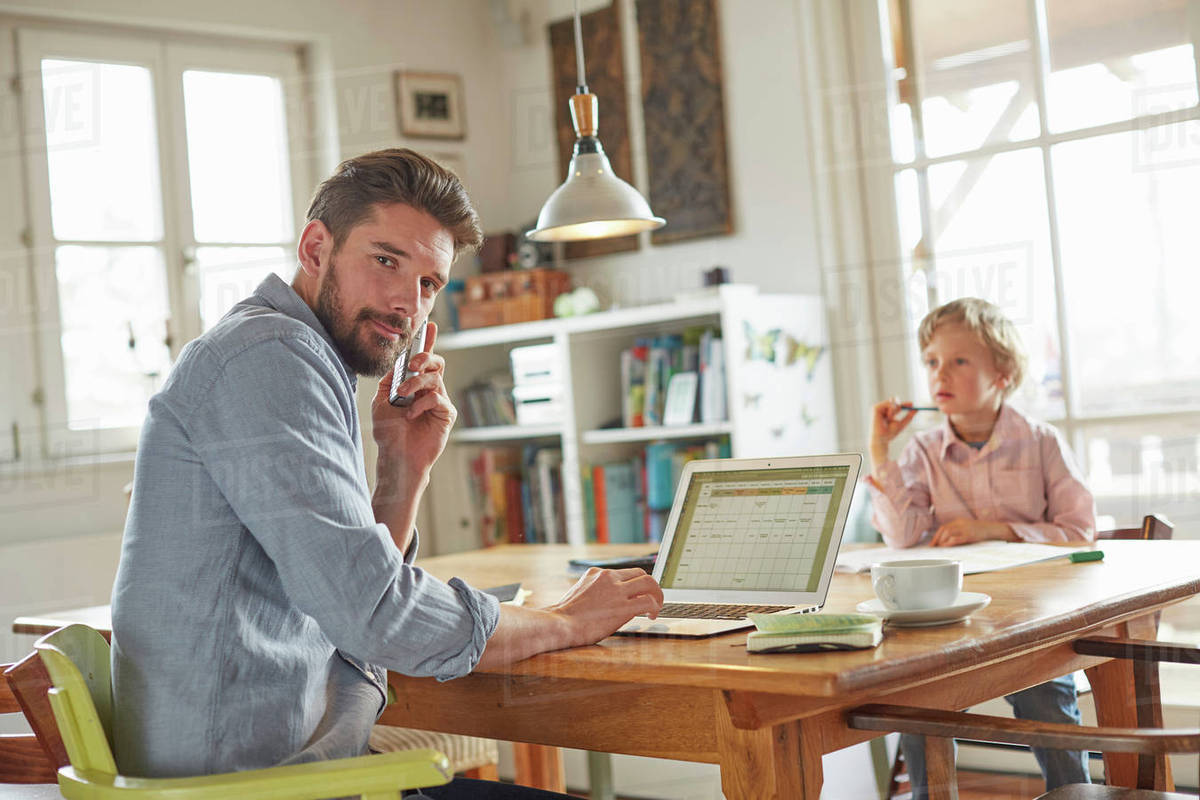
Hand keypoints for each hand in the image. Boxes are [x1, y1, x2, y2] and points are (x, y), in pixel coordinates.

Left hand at [371, 321, 456, 476]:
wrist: (396, 457)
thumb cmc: (388, 432)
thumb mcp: (381, 401)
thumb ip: (389, 380)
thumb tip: (398, 362)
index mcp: (414, 385)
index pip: (422, 359)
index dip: (427, 341)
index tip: (429, 325)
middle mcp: (429, 390)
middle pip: (436, 362)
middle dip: (424, 357)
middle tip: (412, 364)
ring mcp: (439, 401)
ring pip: (435, 378)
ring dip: (415, 383)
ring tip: (402, 396)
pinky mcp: (446, 414)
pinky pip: (437, 398)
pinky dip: (421, 404)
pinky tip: (410, 415)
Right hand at [546, 567, 663, 647]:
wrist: (560, 624)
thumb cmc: (565, 616)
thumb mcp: (580, 593)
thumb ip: (596, 591)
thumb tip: (607, 601)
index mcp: (597, 573)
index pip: (624, 573)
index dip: (634, 584)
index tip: (638, 594)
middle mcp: (608, 577)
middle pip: (641, 574)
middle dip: (650, 587)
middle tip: (652, 599)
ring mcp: (617, 591)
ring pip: (649, 583)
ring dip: (657, 595)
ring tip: (656, 607)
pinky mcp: (623, 607)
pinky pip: (648, 601)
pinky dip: (655, 607)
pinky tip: (651, 616)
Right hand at [869, 397, 915, 468]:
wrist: (882, 438)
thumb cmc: (890, 433)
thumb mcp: (902, 423)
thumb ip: (909, 416)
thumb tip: (916, 409)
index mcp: (888, 414)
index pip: (897, 406)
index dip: (904, 404)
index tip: (912, 404)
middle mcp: (883, 410)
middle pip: (894, 401)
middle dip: (901, 404)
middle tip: (910, 405)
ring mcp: (879, 409)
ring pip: (892, 402)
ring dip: (895, 409)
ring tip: (892, 418)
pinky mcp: (876, 408)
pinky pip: (888, 403)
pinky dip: (891, 409)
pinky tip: (889, 416)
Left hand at [930, 518, 1014, 546]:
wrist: (994, 530)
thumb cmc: (981, 532)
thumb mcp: (968, 529)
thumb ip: (958, 533)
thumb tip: (947, 543)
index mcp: (959, 521)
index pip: (944, 527)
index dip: (936, 536)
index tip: (932, 544)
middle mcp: (961, 523)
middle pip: (944, 529)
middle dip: (937, 539)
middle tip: (934, 548)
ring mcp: (965, 528)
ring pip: (948, 533)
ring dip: (942, 541)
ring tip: (940, 548)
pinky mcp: (970, 535)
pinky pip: (957, 538)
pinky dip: (949, 542)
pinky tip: (946, 547)